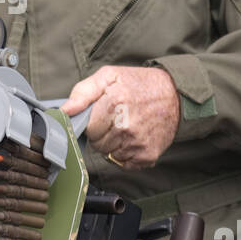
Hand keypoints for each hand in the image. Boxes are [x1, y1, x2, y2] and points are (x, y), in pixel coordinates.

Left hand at [60, 65, 178, 168]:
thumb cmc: (138, 84)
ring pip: (108, 154)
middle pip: (97, 143)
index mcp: (114, 103)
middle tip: (114, 119)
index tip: (100, 114)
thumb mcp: (109, 76)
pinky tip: (133, 138)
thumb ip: (83, 92)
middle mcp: (126, 126)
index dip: (92, 121)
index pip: (88, 128)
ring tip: (125, 126)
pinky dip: (125, 153)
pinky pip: (123, 163)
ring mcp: (137, 143)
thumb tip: (64, 110)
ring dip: (112, 143)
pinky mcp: (147, 156)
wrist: (175, 95)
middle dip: (101, 133)